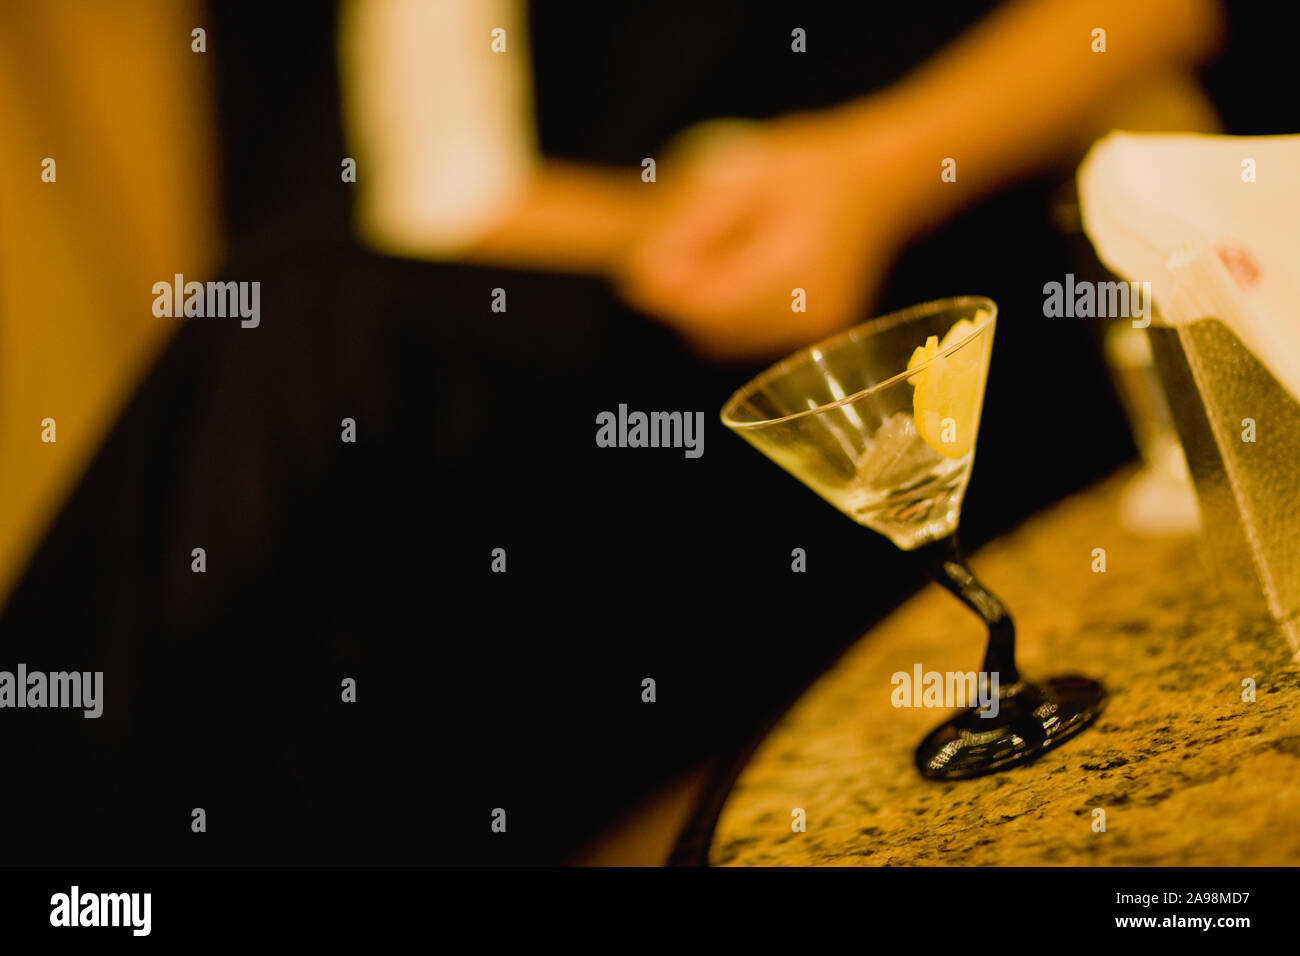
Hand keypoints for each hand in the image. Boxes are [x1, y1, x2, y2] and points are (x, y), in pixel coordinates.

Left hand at [613, 106, 914, 360]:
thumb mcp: (741, 177)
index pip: (713, 303)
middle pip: (715, 328)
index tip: (634, 274)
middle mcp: (812, 307)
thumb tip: (644, 277)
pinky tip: (738, 275)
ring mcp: (818, 329)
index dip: (667, 295)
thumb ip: (692, 228)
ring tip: (713, 258)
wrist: (873, 185)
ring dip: (701, 310)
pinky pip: (747, 338)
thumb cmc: (806, 171)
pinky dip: (727, 315)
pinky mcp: (815, 338)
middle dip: (681, 301)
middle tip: (666, 258)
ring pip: (726, 340)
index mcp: (797, 261)